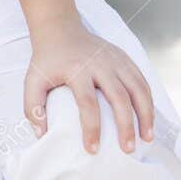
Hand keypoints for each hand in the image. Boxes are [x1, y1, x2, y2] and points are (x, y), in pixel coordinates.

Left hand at [25, 19, 154, 153]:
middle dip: (126, 125)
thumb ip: (32, 107)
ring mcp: (115, 60)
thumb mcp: (32, 80)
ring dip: (146, 115)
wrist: (60, 29)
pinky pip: (142, 81)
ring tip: (147, 138)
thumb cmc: (47, 60)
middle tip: (128, 149)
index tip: (92, 149)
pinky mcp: (125, 58)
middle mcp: (99, 63)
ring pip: (138, 89)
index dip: (91, 128)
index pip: (87, 103)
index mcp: (76, 69)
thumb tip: (42, 134)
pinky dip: (148, 101)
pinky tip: (148, 118)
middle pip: (119, 97)